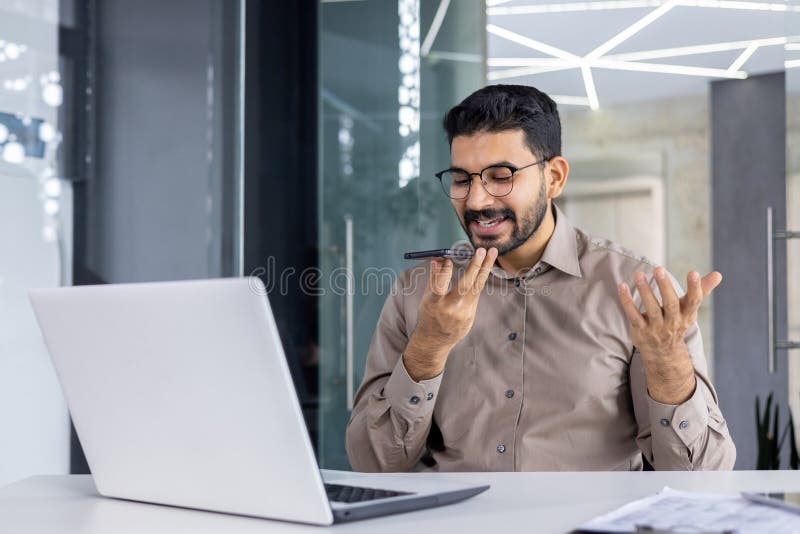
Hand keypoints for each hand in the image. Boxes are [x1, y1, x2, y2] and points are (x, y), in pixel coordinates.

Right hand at [403, 247, 497, 380]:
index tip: (446, 258)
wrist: (434, 340)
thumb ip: (435, 278)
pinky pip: (476, 294)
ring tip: (492, 252)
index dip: (443, 272)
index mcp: (433, 304)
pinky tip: (485, 266)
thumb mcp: (427, 297)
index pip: (439, 286)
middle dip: (474, 266)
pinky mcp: (471, 317)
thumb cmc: (429, 313)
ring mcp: (463, 314)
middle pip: (465, 286)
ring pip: (477, 288)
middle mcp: (449, 310)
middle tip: (481, 250)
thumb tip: (439, 258)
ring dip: (485, 268)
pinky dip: (480, 279)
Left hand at [617, 267, 721, 403]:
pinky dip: (627, 301)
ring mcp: (656, 327)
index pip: (694, 301)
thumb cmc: (677, 322)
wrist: (664, 353)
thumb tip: (718, 274)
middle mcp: (673, 322)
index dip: (695, 288)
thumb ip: (701, 290)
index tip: (694, 272)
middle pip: (670, 304)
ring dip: (645, 290)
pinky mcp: (640, 330)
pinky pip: (633, 315)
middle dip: (665, 286)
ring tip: (639, 274)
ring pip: (651, 308)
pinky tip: (622, 286)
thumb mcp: (689, 309)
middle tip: (659, 268)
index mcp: (686, 315)